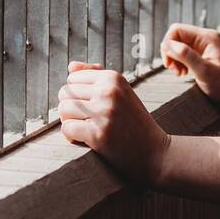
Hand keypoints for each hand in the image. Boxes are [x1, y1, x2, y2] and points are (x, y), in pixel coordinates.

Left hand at [58, 62, 170, 185]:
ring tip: (85, 129)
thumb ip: (96, 76)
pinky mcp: (99, 134)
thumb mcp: (121, 92)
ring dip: (69, 122)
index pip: (72, 78)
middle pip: (65, 93)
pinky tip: (85, 140)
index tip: (91, 107)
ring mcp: (104, 112)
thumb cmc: (134, 122)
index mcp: (113, 77)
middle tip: (87, 120)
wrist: (156, 152)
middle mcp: (108, 91)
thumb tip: (71, 66)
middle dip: (70, 108)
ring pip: (63, 109)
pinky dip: (71, 137)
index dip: (77, 95)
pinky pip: (67, 129)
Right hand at [160, 23, 219, 117]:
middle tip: (173, 70)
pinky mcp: (204, 55)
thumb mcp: (204, 71)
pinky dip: (181, 62)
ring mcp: (206, 46)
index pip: (177, 30)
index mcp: (208, 37)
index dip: (168, 44)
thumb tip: (167, 44)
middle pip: (177, 36)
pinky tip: (183, 72)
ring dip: (175, 58)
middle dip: (171, 52)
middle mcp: (206, 38)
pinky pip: (186, 53)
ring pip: (180, 45)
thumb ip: (186, 56)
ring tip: (179, 73)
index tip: (168, 63)